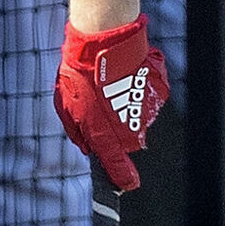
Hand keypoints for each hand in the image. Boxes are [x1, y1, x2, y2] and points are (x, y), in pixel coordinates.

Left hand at [55, 14, 168, 189]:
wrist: (103, 41)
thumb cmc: (80, 72)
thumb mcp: (66, 104)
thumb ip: (76, 130)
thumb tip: (85, 144)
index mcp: (107, 135)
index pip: (118, 167)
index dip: (122, 177)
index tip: (127, 184)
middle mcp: (132, 129)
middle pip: (126, 140)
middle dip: (115, 129)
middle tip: (99, 104)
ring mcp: (147, 111)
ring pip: (137, 117)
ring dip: (125, 106)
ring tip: (109, 84)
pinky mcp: (158, 94)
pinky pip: (146, 97)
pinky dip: (137, 88)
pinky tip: (123, 73)